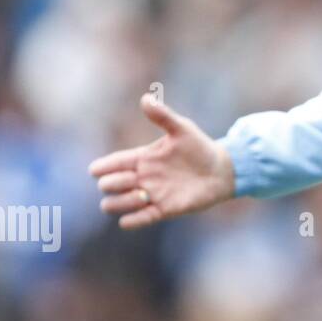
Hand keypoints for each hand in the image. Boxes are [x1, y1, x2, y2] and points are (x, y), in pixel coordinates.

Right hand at [89, 94, 235, 228]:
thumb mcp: (182, 129)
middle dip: (113, 184)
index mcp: (141, 158)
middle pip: (106, 186)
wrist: (221, 170)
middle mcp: (141, 178)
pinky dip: (130, 221)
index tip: (100, 169)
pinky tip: (137, 215)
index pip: (108, 165)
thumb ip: (163, 115)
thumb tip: (145, 98)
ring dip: (121, 203)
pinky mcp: (161, 211)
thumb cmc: (199, 147)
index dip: (101, 167)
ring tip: (144, 197)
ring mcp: (149, 195)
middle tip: (137, 181)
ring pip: (113, 205)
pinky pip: (135, 221)